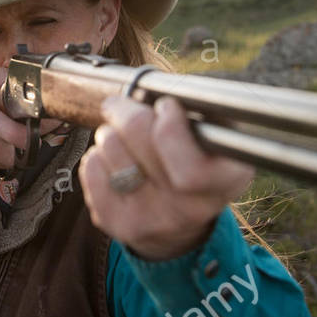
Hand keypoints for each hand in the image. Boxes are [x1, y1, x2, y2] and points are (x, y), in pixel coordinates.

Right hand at [0, 70, 61, 171]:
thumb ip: (10, 80)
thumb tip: (38, 87)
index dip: (22, 134)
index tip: (39, 131)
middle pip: (3, 150)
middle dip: (25, 147)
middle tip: (36, 136)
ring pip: (1, 162)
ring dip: (16, 154)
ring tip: (19, 139)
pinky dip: (3, 158)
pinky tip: (3, 144)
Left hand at [77, 94, 255, 260]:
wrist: (181, 226)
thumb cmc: (198, 161)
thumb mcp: (215, 137)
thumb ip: (198, 112)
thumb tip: (155, 90)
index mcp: (225, 182)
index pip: (191, 169)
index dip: (171, 128)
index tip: (166, 106)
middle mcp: (191, 209)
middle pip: (142, 141)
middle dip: (127, 112)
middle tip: (121, 105)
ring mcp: (153, 222)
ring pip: (112, 150)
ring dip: (110, 134)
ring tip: (119, 135)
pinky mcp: (119, 225)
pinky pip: (92, 170)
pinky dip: (96, 155)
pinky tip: (111, 159)